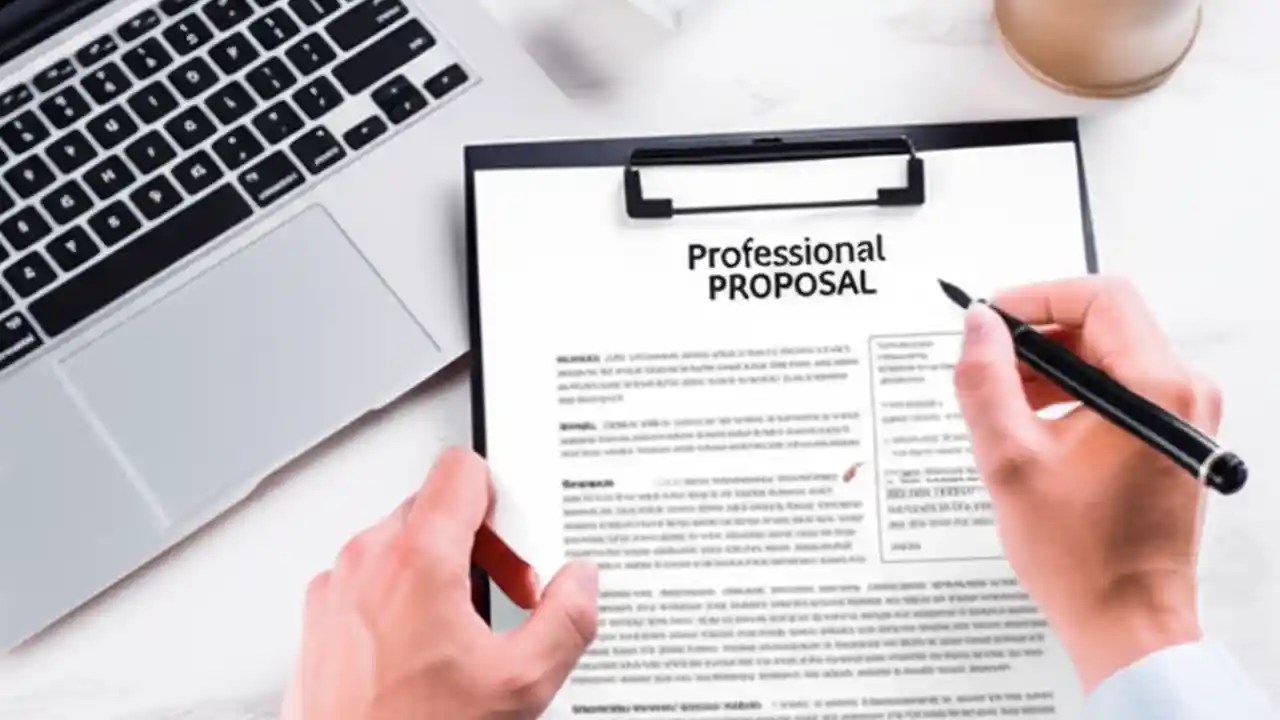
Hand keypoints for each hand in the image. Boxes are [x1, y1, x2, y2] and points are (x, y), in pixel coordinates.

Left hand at [282, 448, 598, 719]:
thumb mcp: (520, 684)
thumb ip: (567, 619)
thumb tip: (581, 583)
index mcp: (417, 559)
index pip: (461, 470)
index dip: (501, 497)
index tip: (517, 540)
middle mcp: (366, 562)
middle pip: (433, 507)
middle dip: (479, 545)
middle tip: (505, 595)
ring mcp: (336, 589)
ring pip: (399, 542)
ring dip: (440, 571)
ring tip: (466, 630)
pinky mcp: (319, 619)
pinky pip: (368, 580)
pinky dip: (400, 599)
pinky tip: (425, 649)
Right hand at [953, 277, 1217, 692]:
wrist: (1126, 620)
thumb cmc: (1081, 556)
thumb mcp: (1009, 459)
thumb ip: (985, 380)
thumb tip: (977, 327)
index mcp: (1155, 391)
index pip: (1101, 298)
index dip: (1038, 297)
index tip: (993, 318)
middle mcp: (1182, 396)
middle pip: (1105, 324)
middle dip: (1038, 337)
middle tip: (989, 363)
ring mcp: (1181, 419)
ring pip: (1109, 357)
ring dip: (1051, 368)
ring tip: (1003, 404)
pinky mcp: (1170, 440)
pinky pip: (1119, 391)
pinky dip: (1072, 395)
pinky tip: (1032, 428)